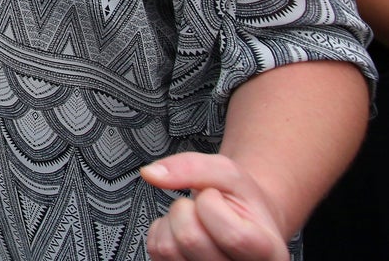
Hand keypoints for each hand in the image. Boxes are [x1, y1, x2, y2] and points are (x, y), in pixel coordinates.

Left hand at [141, 153, 289, 260]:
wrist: (240, 220)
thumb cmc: (239, 199)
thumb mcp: (228, 173)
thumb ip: (192, 167)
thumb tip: (150, 174)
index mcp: (268, 252)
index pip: (231, 235)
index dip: (211, 203)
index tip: (217, 196)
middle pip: (190, 240)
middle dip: (187, 208)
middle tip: (204, 208)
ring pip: (168, 248)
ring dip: (174, 220)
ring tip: (196, 220)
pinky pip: (155, 250)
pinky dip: (163, 231)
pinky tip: (184, 230)